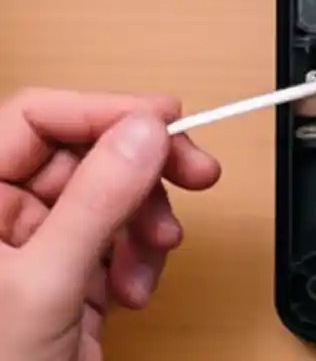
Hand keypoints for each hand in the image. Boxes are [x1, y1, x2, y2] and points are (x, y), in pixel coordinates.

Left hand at [0, 89, 220, 360]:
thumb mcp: (45, 282)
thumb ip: (98, 200)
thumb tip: (145, 130)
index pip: (37, 119)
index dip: (105, 112)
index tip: (168, 122)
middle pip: (86, 154)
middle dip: (142, 173)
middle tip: (197, 174)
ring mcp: (29, 247)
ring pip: (111, 198)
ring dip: (145, 225)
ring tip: (154, 256)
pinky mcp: (63, 278)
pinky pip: (117, 242)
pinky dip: (140, 261)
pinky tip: (132, 292)